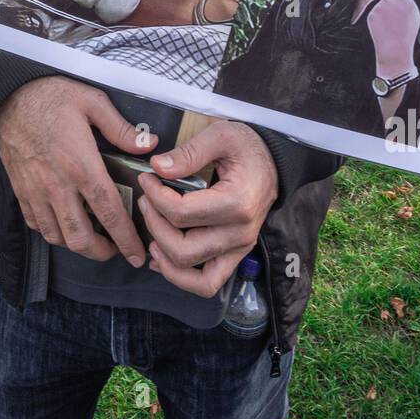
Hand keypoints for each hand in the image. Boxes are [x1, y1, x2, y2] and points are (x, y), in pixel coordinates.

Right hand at [0, 77, 153, 264]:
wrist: (8, 95)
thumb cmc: (52, 96)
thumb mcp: (93, 101)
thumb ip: (122, 128)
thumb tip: (150, 145)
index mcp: (81, 165)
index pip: (108, 212)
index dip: (125, 239)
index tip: (137, 255)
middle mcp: (58, 185)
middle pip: (80, 236)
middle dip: (101, 253)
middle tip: (116, 250)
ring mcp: (36, 191)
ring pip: (56, 236)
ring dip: (77, 245)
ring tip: (93, 240)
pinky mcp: (20, 190)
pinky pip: (36, 224)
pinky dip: (52, 233)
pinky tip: (64, 226)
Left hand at [136, 120, 278, 296]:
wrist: (273, 161)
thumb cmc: (247, 146)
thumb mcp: (220, 135)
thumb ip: (188, 152)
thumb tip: (157, 168)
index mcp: (237, 203)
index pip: (181, 213)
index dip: (154, 196)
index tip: (147, 178)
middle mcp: (240, 233)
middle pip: (182, 249)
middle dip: (154, 225)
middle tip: (145, 201)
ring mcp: (239, 248)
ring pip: (192, 273)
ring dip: (164, 257)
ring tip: (152, 231)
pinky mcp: (235, 255)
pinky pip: (207, 283)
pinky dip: (181, 276)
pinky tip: (162, 257)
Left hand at [366, 0, 419, 76]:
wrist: (394, 48)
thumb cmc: (407, 33)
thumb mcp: (415, 14)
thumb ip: (408, 1)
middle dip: (393, 3)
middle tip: (398, 17)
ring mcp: (378, 6)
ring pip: (382, 5)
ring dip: (386, 11)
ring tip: (392, 25)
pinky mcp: (371, 14)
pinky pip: (376, 13)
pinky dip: (379, 19)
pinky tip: (385, 27)